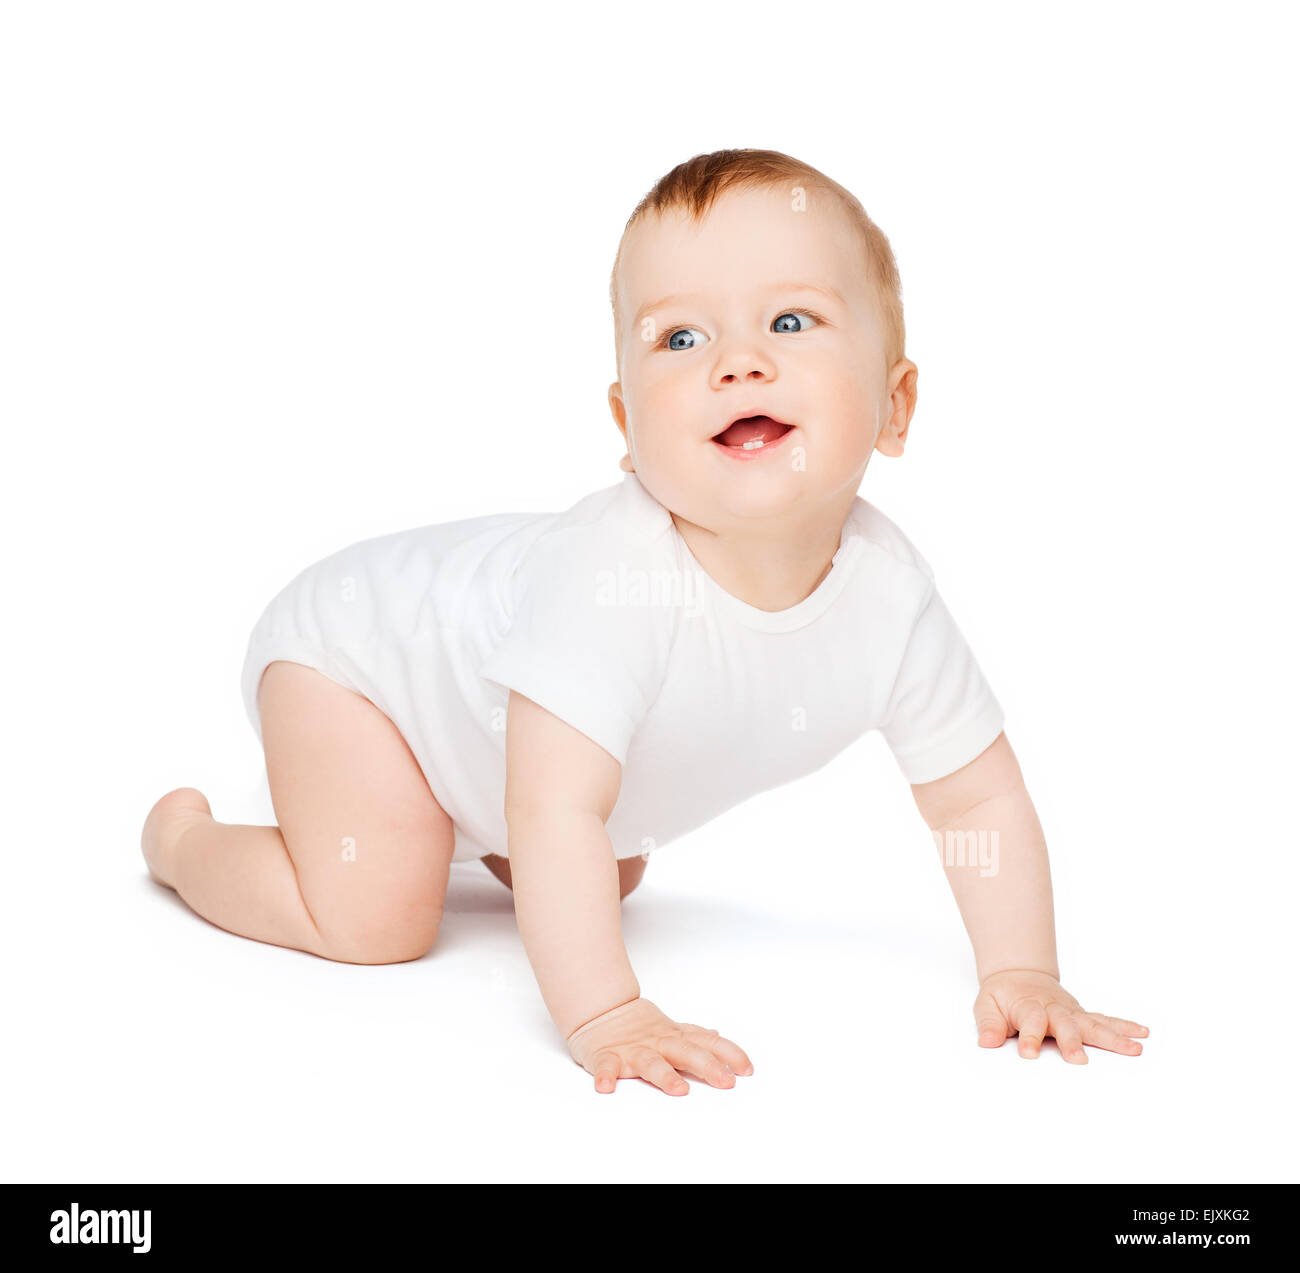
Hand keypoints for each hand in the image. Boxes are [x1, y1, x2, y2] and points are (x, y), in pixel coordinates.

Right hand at [566, 996, 753, 1094]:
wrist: (599, 1009)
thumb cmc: (637, 1025)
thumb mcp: (670, 1028)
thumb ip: (694, 1036)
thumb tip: (717, 1038)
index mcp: (674, 1038)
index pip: (708, 1044)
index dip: (729, 1054)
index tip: (748, 1069)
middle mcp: (658, 1043)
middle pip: (686, 1053)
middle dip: (707, 1066)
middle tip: (726, 1082)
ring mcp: (632, 1050)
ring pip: (651, 1062)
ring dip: (665, 1076)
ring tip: (679, 1090)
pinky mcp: (606, 1057)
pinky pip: (606, 1066)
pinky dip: (605, 1076)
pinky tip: (606, 1087)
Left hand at [973, 969, 1148, 1063]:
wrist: (1018, 972)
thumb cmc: (1003, 994)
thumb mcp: (986, 1004)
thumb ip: (988, 1024)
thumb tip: (987, 1042)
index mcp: (1028, 1006)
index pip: (1029, 1021)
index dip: (1028, 1037)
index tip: (1028, 1054)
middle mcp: (1054, 1009)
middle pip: (1065, 1025)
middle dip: (1071, 1042)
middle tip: (1078, 1060)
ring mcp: (1071, 1012)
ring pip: (1093, 1024)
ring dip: (1113, 1037)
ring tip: (1134, 1049)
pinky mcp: (1082, 1016)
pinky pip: (1105, 1021)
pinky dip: (1124, 1026)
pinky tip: (1142, 1034)